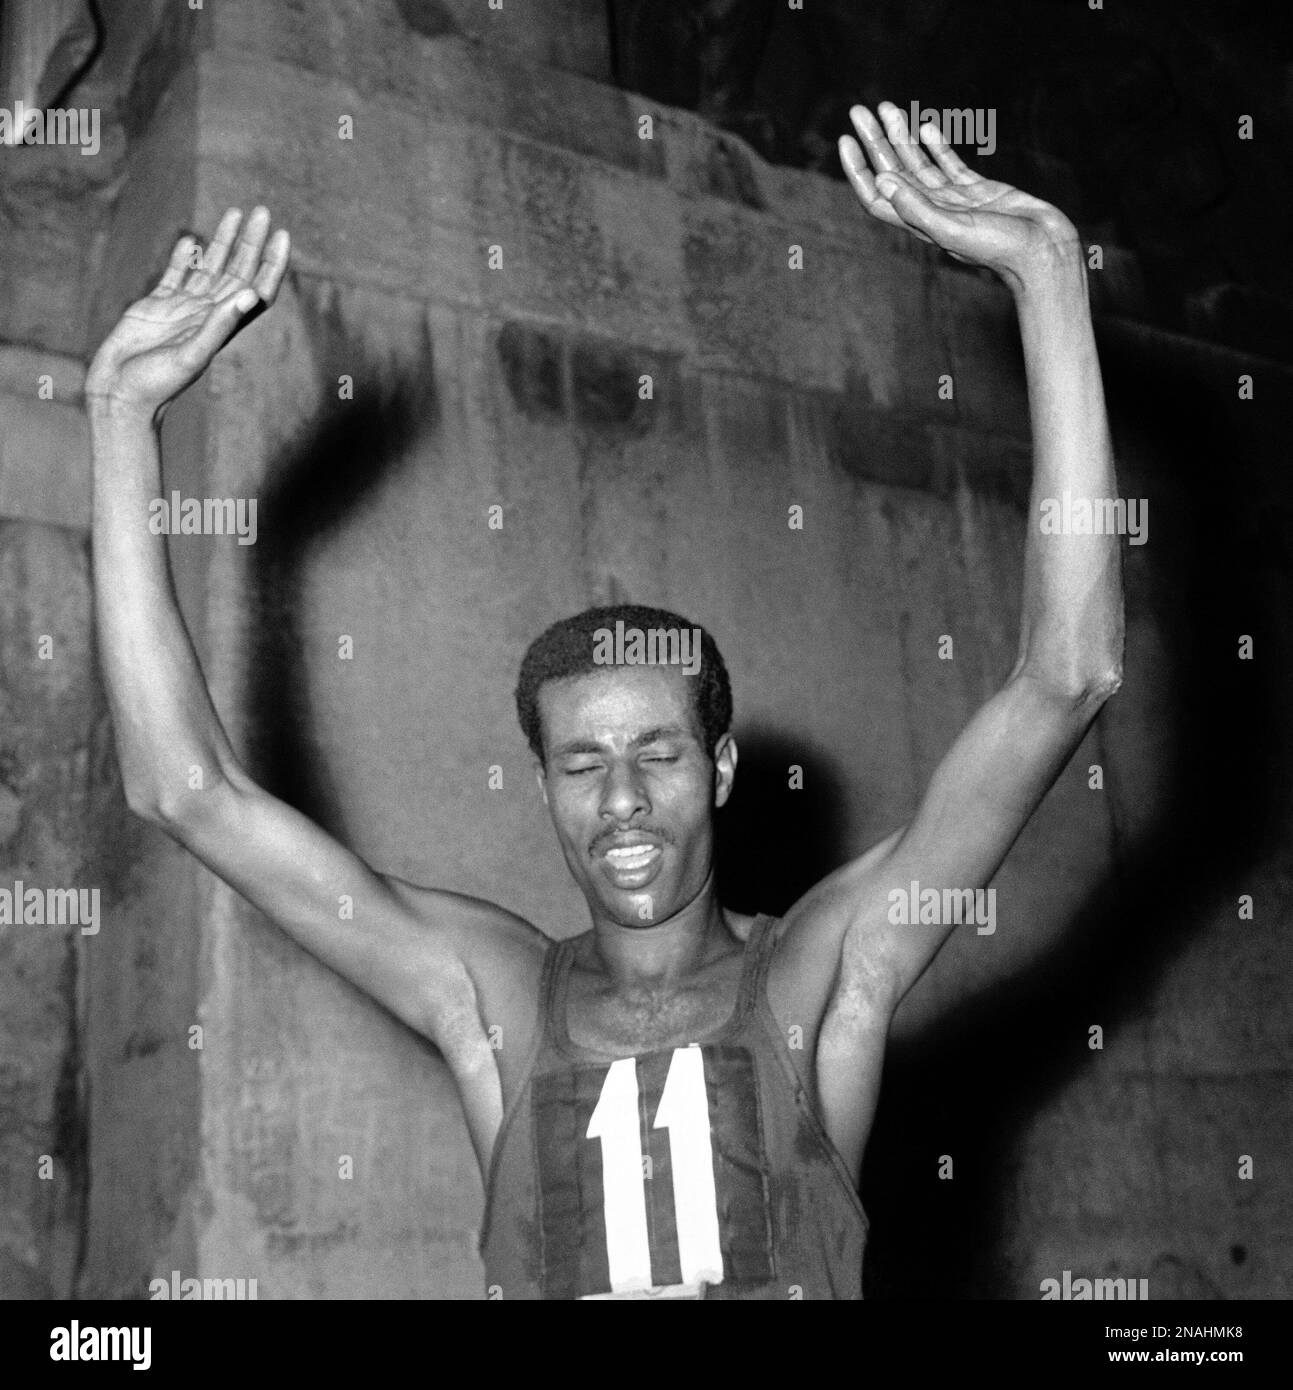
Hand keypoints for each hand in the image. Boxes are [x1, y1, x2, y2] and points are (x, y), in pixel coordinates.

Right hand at [86, 206, 289, 415]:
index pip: (256, 290)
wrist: (119, 394)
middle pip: (236, 271)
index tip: (282, 236)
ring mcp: (182, 310)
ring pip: (208, 268)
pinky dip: (184, 258)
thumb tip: (249, 295)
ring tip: (234, 212)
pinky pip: (175, 276)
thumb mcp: (191, 354)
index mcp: (222, 326)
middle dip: (250, 242)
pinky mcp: (155, 307)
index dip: (272, 265)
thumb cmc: (156, 383)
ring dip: (223, 242)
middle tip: (261, 211)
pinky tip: (192, 240)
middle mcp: (207, 315)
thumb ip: (218, 325)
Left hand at [839, 102, 1078, 291]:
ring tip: (888, 107)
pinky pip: (951, 164)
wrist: (1043, 250)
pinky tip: (928, 127)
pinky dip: (938, 146)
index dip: (858, 169)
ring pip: (920, 163)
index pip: (878, 194)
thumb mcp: (953, 229)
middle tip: (860, 110)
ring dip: (902, 136)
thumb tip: (883, 180)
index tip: (846, 139)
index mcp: (920, 221)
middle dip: (876, 140)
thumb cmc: (1000, 248)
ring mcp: (955, 199)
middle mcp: (932, 209)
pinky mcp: (979, 190)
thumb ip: (918, 208)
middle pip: (894, 171)